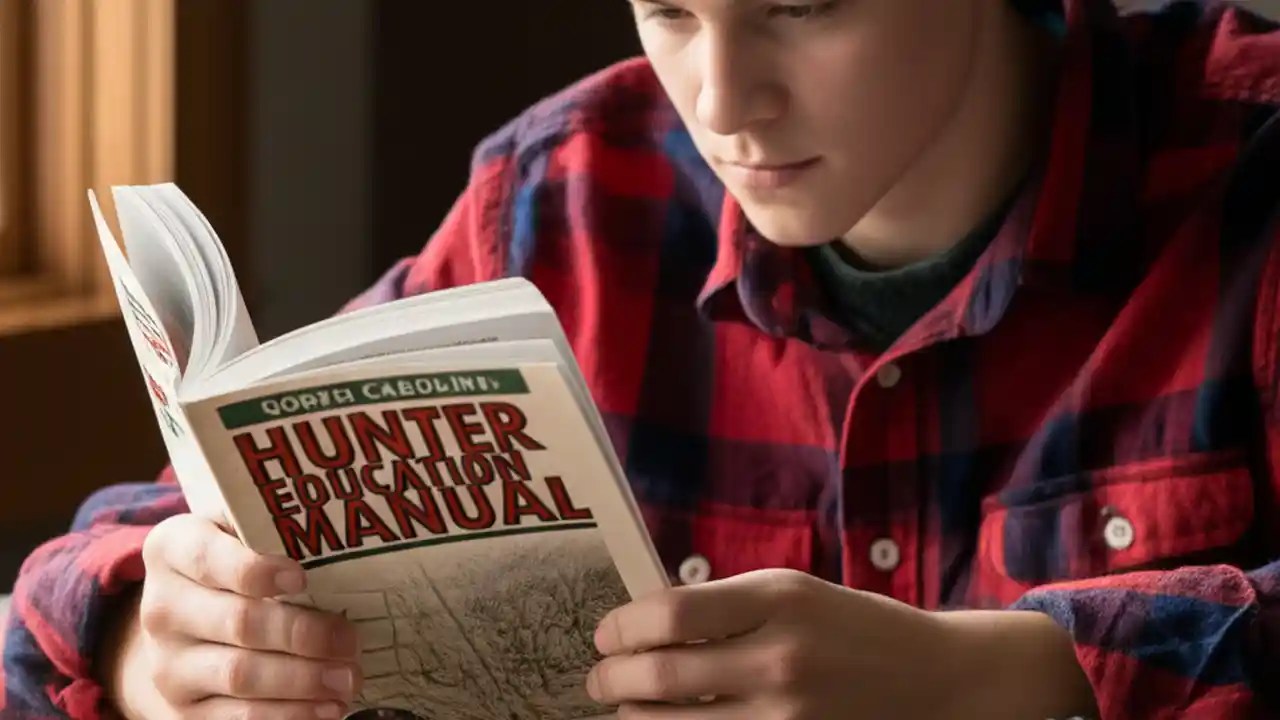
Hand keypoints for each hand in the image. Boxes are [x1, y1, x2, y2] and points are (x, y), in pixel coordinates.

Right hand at [103, 514, 362, 719]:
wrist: (181, 622)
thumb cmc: (232, 565)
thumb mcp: (238, 534)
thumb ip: (273, 529)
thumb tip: (349, 536)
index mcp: (172, 550)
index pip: (207, 557)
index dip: (254, 569)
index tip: (301, 578)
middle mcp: (162, 608)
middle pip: (237, 623)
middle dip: (302, 634)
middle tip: (350, 640)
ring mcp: (169, 664)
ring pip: (240, 675)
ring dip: (303, 680)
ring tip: (347, 678)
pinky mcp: (183, 710)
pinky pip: (238, 717)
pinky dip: (288, 715)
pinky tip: (327, 707)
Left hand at [586, 569, 1096, 718]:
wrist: (942, 680)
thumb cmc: (857, 627)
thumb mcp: (794, 591)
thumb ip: (725, 604)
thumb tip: (645, 622)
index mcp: (779, 599)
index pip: (669, 615)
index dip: (621, 628)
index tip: (606, 634)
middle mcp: (781, 658)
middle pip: (659, 676)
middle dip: (610, 681)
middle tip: (598, 680)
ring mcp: (788, 718)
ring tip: (624, 710)